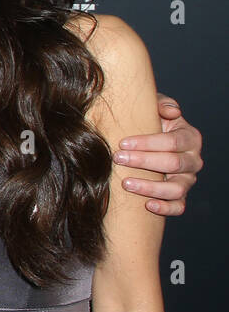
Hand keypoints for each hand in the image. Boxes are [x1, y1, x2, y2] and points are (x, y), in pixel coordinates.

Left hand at [115, 94, 202, 215]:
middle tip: (119, 158)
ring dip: (151, 187)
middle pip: (174, 163)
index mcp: (190, 138)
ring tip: (126, 183)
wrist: (146, 143)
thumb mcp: (153, 108)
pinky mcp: (179, 196)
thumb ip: (161, 104)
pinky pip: (178, 206)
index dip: (148, 143)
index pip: (173, 142)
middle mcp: (193, 160)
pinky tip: (148, 205)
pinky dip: (166, 208)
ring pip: (177, 188)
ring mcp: (187, 180)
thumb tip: (172, 111)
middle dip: (143, 161)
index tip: (123, 142)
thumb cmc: (149, 122)